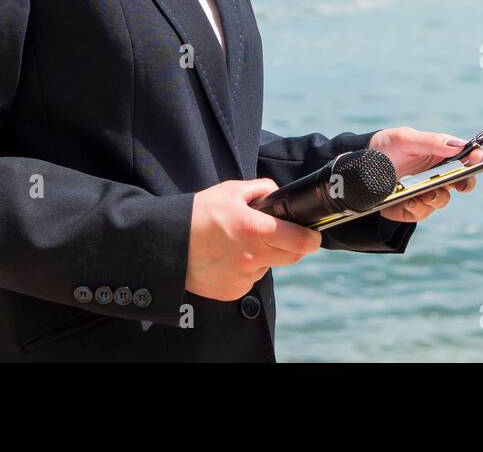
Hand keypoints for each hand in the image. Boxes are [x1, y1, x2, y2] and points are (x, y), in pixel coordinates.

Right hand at [185, 178, 321, 300]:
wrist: (168, 245)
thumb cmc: (198, 214)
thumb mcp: (231, 191)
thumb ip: (261, 189)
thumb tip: (278, 195)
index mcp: (256, 230)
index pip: (301, 241)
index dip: (312, 238)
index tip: (314, 234)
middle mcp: (253, 258)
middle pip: (293, 257)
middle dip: (294, 246)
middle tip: (280, 235)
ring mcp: (243, 277)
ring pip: (269, 267)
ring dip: (264, 257)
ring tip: (238, 243)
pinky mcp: (232, 291)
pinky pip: (250, 279)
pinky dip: (245, 269)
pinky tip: (227, 257)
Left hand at [367, 127, 482, 223]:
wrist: (358, 167)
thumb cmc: (385, 146)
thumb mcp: (405, 139)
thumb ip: (431, 141)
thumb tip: (458, 145)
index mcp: (439, 153)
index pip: (465, 157)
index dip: (474, 158)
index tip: (477, 157)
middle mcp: (437, 173)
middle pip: (462, 182)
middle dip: (465, 183)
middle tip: (459, 183)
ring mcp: (426, 191)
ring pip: (442, 199)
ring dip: (436, 196)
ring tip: (424, 192)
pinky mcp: (413, 207)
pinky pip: (422, 211)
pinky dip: (417, 206)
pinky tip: (409, 200)